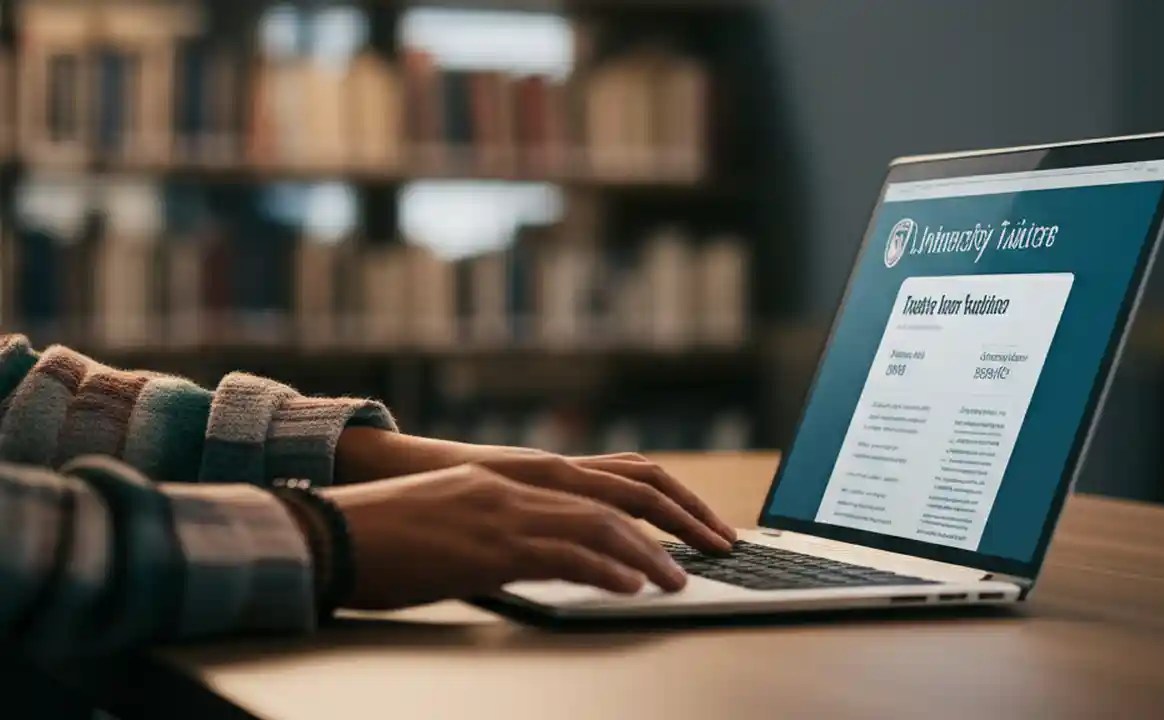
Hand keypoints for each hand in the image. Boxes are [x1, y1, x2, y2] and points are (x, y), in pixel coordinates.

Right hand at [336, 429, 735, 553]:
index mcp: (511, 478)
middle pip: (617, 497)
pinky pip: (562, 556)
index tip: (693, 523)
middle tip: (714, 544)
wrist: (331, 533)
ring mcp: (503, 513)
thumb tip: (545, 554)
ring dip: (647, 553)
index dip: (658, 501)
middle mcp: (516, 486)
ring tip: (680, 577)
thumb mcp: (456, 519)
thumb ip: (505, 527)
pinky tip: (632, 586)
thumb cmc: (385, 535)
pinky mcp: (487, 547)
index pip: (606, 480)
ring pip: (598, 525)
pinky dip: (605, 570)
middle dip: (674, 521)